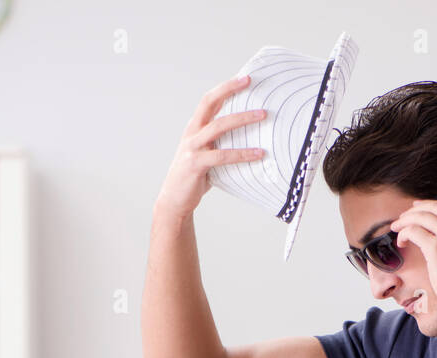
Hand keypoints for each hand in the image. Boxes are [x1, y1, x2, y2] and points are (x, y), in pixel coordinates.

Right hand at [155, 74, 266, 219]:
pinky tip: (259, 153)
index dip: (225, 87)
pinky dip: (243, 153)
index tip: (244, 78)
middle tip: (249, 82)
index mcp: (194, 128)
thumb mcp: (207, 155)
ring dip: (242, 118)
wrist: (174, 201)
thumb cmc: (194, 177)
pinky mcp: (196, 164)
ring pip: (219, 126)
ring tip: (263, 115)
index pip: (209, 101)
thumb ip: (221, 144)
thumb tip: (250, 139)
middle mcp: (192, 133)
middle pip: (209, 103)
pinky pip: (223, 155)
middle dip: (229, 90)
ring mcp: (192, 147)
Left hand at [389, 195, 436, 322]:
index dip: (428, 205)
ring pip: (420, 217)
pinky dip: (403, 234)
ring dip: (405, 221)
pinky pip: (413, 231)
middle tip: (401, 219)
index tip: (415, 209)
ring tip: (396, 228)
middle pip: (432, 208)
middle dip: (413, 212)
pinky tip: (401, 242)